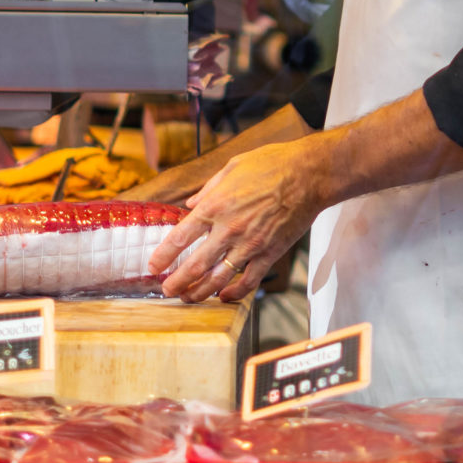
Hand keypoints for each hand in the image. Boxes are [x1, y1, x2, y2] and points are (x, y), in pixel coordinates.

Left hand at [146, 139, 332, 302]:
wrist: (309, 174)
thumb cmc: (272, 164)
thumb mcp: (232, 167)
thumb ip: (208, 189)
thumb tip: (191, 203)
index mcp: (215, 206)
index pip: (180, 237)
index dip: (163, 255)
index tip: (153, 266)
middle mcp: (229, 229)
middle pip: (194, 265)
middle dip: (176, 282)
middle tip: (165, 290)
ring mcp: (250, 245)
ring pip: (218, 279)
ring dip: (199, 292)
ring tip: (187, 298)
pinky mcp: (270, 254)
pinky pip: (249, 281)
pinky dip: (234, 292)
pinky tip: (223, 296)